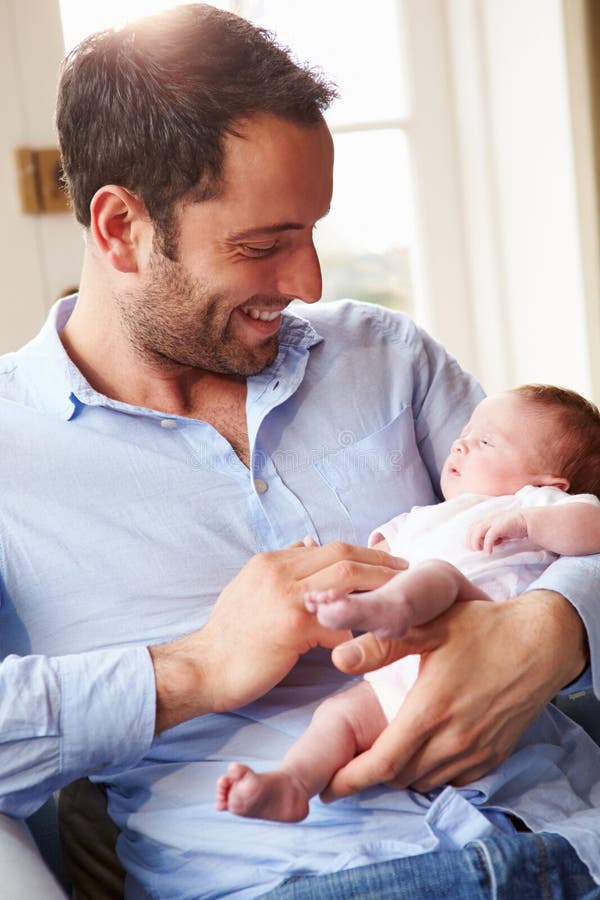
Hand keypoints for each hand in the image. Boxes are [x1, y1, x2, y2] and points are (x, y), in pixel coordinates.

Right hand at [150, 541, 406, 731]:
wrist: (203, 668)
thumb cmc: (230, 638)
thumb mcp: (251, 590)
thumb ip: (282, 570)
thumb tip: (307, 543)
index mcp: (271, 561)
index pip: (326, 546)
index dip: (362, 552)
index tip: (387, 561)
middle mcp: (278, 569)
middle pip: (342, 553)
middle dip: (380, 560)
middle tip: (408, 570)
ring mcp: (285, 594)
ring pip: (345, 576)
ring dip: (380, 583)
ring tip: (405, 593)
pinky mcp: (292, 623)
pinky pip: (338, 618)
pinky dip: (359, 624)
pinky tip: (378, 633)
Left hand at [323, 589, 587, 796]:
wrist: (540, 642)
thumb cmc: (481, 628)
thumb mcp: (428, 626)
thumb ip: (382, 644)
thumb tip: (338, 657)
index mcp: (430, 710)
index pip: (381, 764)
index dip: (350, 779)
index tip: (328, 785)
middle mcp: (453, 739)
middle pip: (399, 777)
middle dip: (369, 776)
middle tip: (348, 766)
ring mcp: (476, 751)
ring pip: (425, 781)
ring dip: (400, 774)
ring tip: (382, 755)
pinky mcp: (493, 755)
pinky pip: (452, 779)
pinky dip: (431, 773)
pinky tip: (422, 752)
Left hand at [468, 511, 527, 553]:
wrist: (529, 521)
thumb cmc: (515, 526)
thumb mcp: (501, 530)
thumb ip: (492, 536)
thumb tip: (486, 546)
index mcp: (488, 518)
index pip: (473, 525)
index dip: (470, 535)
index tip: (473, 546)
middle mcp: (489, 518)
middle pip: (473, 527)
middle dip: (470, 539)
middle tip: (474, 550)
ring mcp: (494, 521)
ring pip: (478, 531)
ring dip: (476, 542)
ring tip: (480, 550)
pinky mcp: (501, 526)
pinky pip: (490, 536)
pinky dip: (487, 544)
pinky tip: (489, 552)